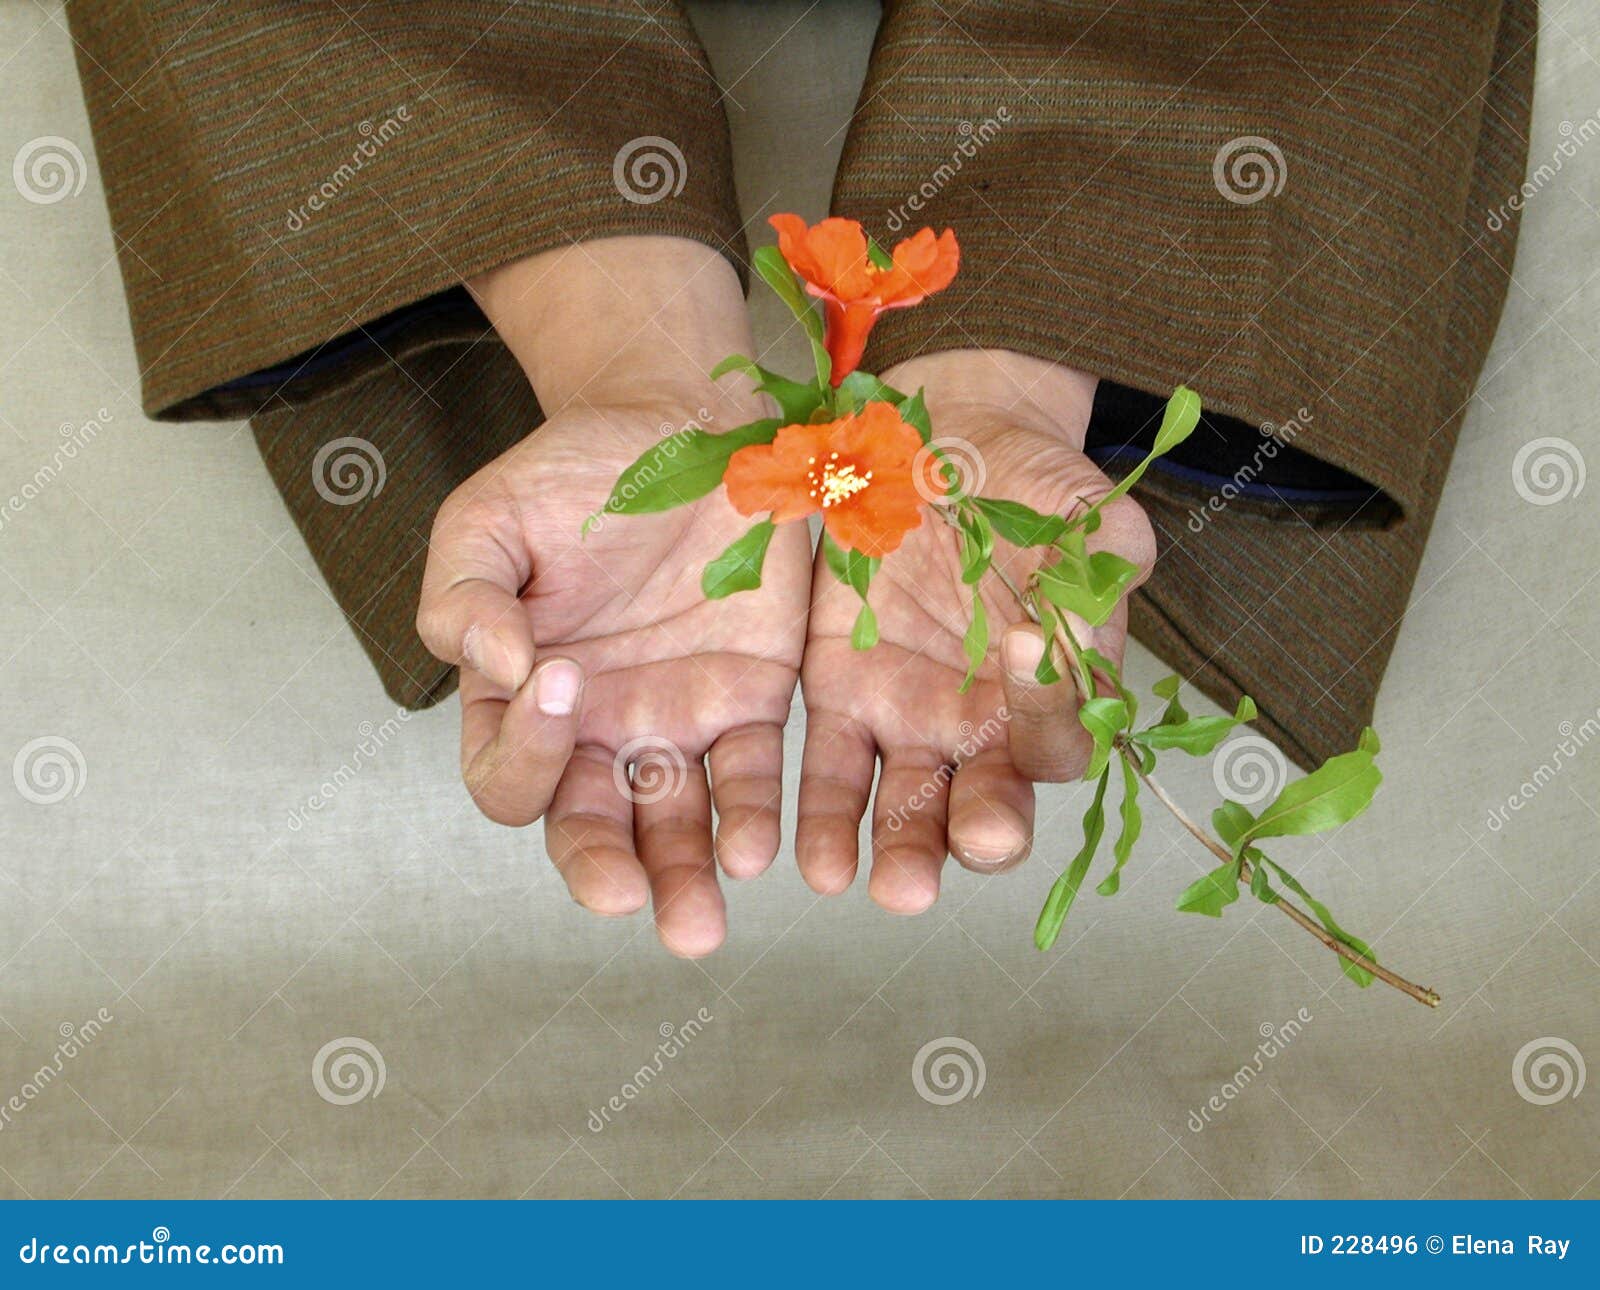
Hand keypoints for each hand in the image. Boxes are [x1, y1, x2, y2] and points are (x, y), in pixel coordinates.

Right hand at [417, 239, 810, 956]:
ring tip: (705, 910)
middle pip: (593, 831)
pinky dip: (755, 814)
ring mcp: (676, 720)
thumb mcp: (490, 520)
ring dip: (689, 873)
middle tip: (629, 897)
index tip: (562, 684)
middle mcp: (598, 730)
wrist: (679, 422)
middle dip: (609, 872)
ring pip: (678, 826)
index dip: (527, 752)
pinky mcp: (749, 698)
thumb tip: (492, 669)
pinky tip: (760, 845)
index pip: (510, 774)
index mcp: (521, 699)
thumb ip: (467, 596)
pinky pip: (752, 775)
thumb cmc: (574, 472)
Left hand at [795, 349, 1154, 911]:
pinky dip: (825, 813)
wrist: (947, 441)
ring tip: (881, 884)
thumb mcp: (1083, 522)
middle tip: (967, 849)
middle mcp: (986, 725)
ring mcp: (912, 716)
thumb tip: (1070, 646)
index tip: (1030, 704)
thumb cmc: (1032, 486)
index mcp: (1056, 692)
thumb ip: (1094, 585)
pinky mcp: (843, 694)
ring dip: (899, 849)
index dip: (1049, 733)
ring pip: (908, 804)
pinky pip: (832, 766)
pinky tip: (818, 855)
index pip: (1059, 746)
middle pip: (986, 804)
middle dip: (975, 835)